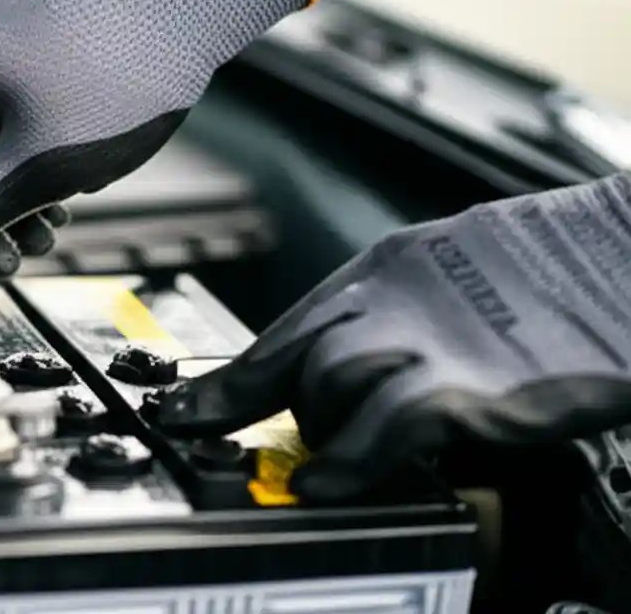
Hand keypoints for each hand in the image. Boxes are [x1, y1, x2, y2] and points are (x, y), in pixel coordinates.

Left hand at [158, 174, 630, 499]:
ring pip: (325, 387)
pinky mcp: (473, 383)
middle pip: (286, 353)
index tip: (190, 406)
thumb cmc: (563, 272)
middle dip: (235, 400)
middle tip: (203, 430)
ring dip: (321, 433)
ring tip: (339, 460)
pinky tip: (327, 484)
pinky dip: (348, 460)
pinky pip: (384, 426)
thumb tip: (358, 373)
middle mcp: (395, 296)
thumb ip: (403, 320)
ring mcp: (430, 339)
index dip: (233, 374)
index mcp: (391, 268)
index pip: (289, 325)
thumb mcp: (459, 278)